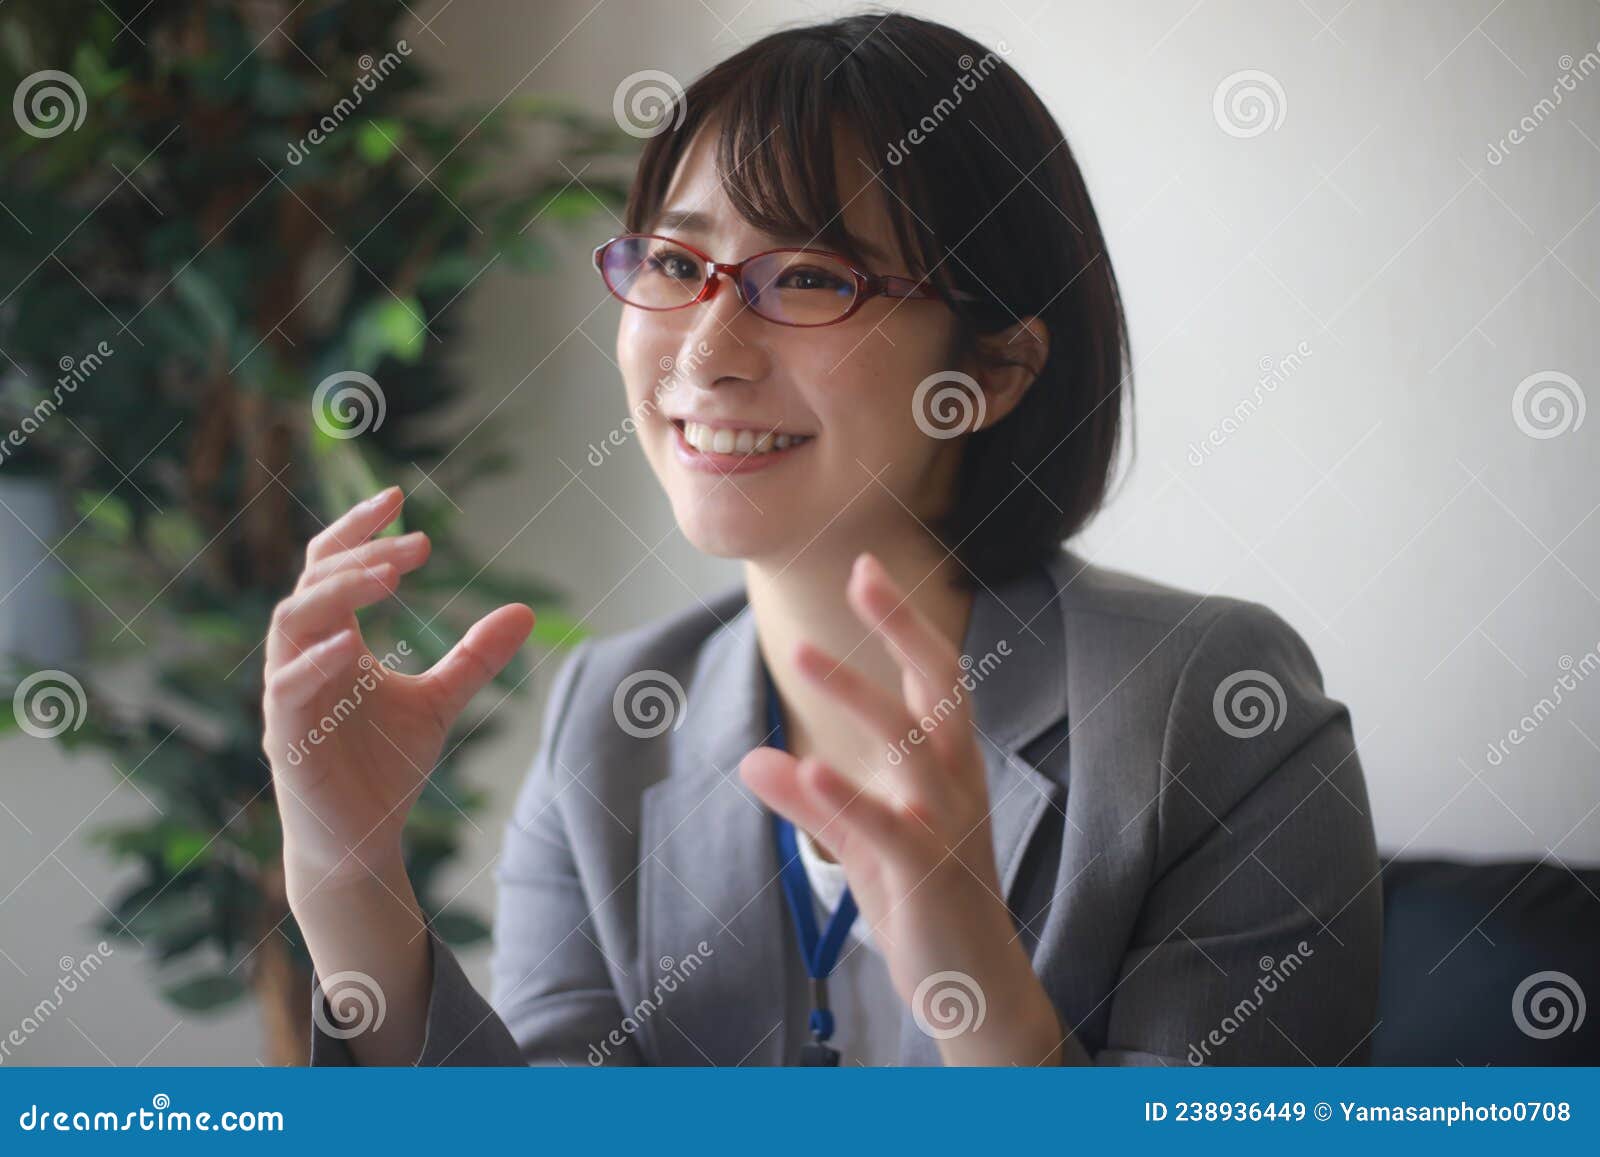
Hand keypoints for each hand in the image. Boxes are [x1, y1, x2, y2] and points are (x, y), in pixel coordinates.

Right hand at [262, 486, 534, 895]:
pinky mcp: (286, 738)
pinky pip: (287, 689)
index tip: (399, 499)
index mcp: (332, 641)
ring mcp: (288, 696)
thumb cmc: (387, 768)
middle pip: (314, 583)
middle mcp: (302, 658)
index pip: (330, 565)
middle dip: (363, 557)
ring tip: (389, 576)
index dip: (358, 529)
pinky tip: (352, 647)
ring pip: (291, 623)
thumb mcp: (441, 701)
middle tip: (417, 548)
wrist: (361, 843)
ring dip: (337, 593)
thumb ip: (474, 658)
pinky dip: (314, 664)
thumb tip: (524, 613)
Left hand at [739, 552, 1064, 1064]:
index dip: (903, 624)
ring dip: (856, 696)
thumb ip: (814, 802)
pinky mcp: (927, 876)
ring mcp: (947, 829)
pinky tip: (805, 768)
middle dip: (904, 628)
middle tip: (864, 572)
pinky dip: (847, 796)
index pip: (934, 680)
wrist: (976, 995)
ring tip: (803, 654)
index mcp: (949, 770)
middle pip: (939, 690)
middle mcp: (957, 786)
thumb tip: (754, 759)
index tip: (868, 570)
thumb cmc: (925, 907)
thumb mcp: (862, 846)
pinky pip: (888, 828)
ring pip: (909, 746)